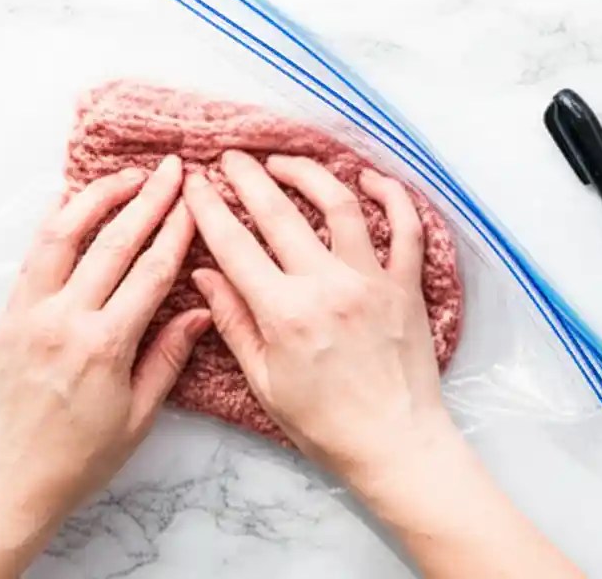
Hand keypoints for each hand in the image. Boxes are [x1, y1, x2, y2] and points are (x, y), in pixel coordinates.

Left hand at [0, 156, 210, 578]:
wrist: (7, 485)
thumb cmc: (79, 462)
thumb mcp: (138, 418)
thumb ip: (167, 358)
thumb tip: (200, 311)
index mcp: (105, 346)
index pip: (150, 271)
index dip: (175, 230)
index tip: (192, 200)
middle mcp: (65, 320)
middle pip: (113, 243)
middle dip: (146, 200)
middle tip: (170, 169)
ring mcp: (30, 315)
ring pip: (63, 237)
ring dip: (96, 199)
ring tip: (124, 176)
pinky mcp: (7, 318)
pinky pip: (33, 259)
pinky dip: (54, 226)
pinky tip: (71, 205)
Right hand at [183, 150, 452, 481]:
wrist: (395, 445)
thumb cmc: (325, 425)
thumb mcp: (264, 382)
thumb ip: (234, 323)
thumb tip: (204, 275)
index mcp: (284, 313)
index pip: (235, 245)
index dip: (210, 208)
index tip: (195, 184)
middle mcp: (327, 287)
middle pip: (280, 212)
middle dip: (249, 177)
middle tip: (232, 158)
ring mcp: (371, 281)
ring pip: (340, 205)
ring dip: (309, 173)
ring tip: (284, 162)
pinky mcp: (406, 286)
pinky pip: (405, 229)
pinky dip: (391, 196)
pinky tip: (369, 178)